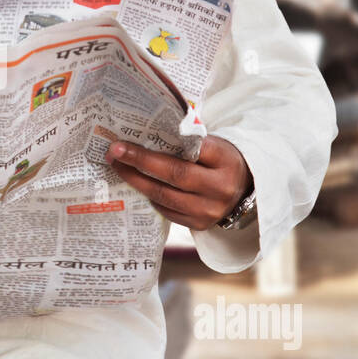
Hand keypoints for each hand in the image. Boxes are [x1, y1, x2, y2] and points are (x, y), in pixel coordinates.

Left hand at [103, 134, 253, 230]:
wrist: (242, 190)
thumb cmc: (220, 161)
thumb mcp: (214, 145)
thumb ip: (187, 141)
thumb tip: (144, 134)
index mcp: (225, 160)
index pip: (189, 150)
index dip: (156, 147)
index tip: (126, 140)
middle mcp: (220, 188)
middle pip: (174, 175)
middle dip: (140, 162)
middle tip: (114, 152)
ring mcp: (210, 210)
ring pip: (165, 196)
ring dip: (137, 181)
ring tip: (118, 167)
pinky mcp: (200, 224)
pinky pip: (167, 211)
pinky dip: (150, 196)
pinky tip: (137, 183)